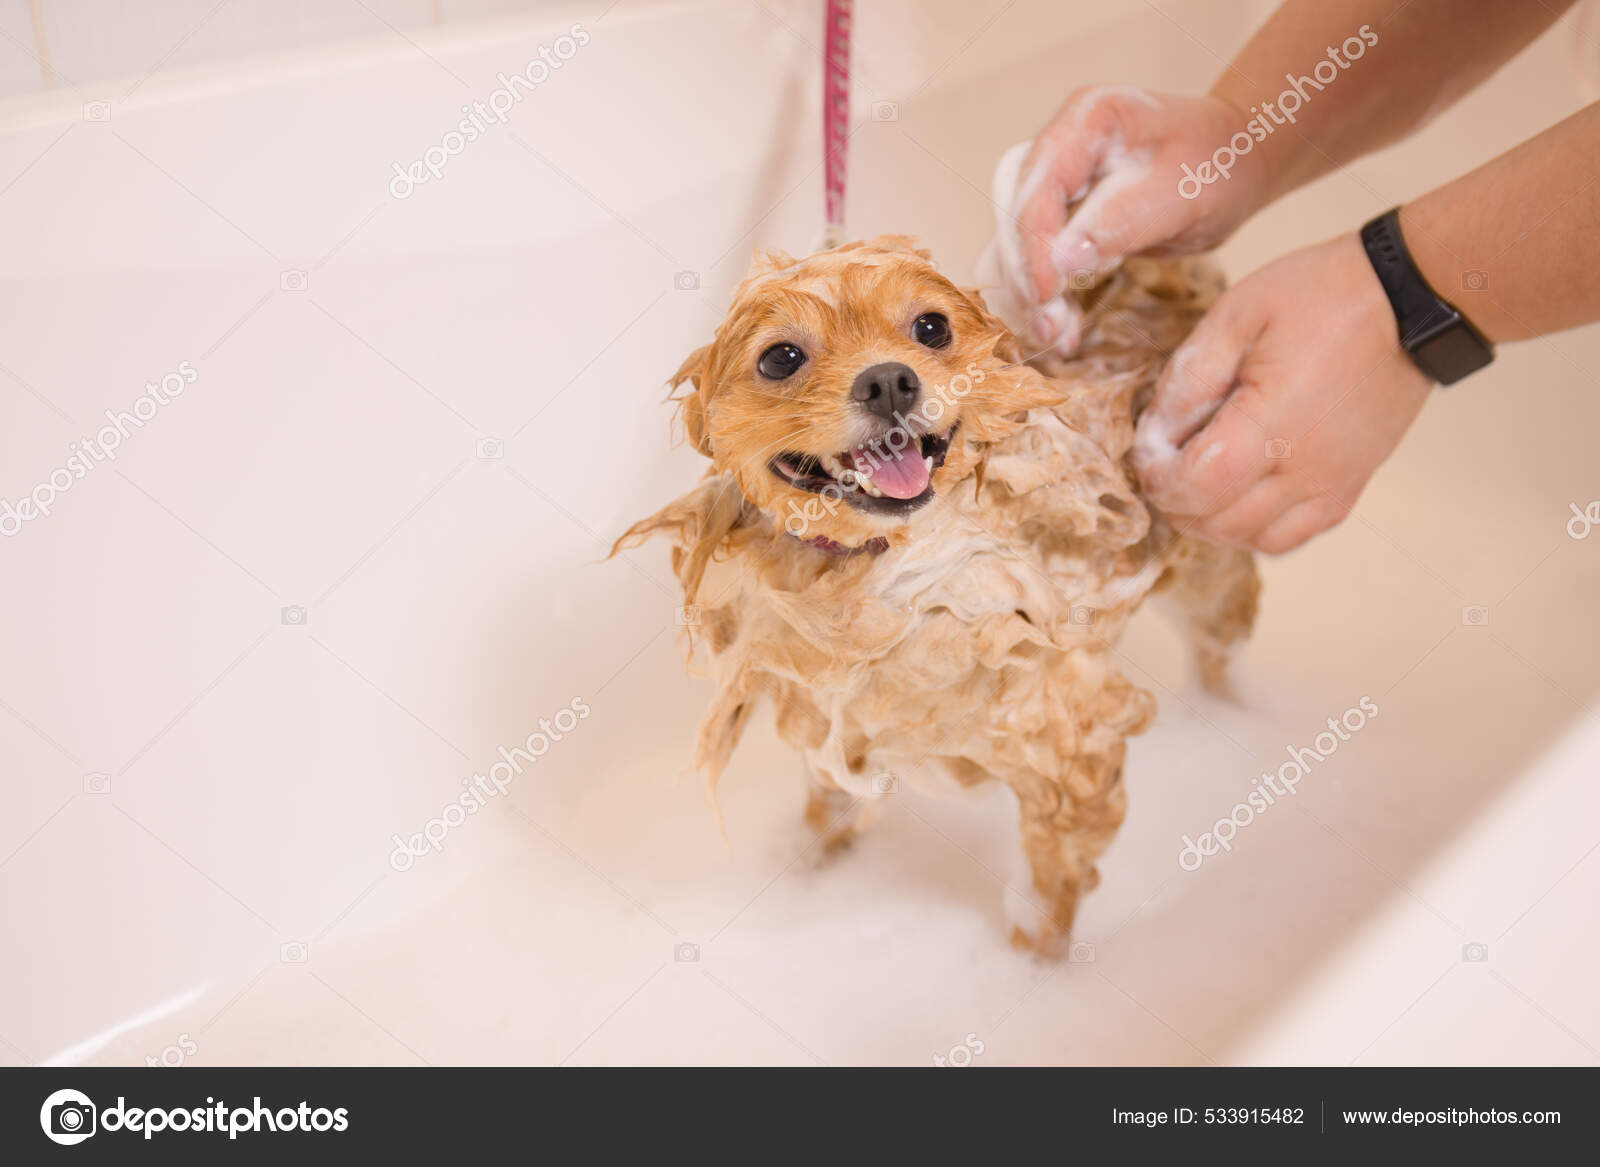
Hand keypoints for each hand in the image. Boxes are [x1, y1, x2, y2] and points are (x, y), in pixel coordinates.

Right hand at [1011, 88, 1268, 352]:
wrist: (1234, 161)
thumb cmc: (1217, 165)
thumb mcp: (1179, 194)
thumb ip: (1120, 222)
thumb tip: (1060, 261)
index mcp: (1085, 120)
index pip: (1038, 188)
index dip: (1034, 246)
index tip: (1047, 296)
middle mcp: (1059, 145)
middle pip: (1016, 214)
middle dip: (1027, 275)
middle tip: (1050, 327)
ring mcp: (1055, 178)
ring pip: (1018, 240)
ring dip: (1029, 291)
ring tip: (1056, 334)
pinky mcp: (1060, 211)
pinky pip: (1038, 255)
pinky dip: (1046, 294)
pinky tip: (1063, 327)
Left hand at [1131, 233, 1432, 553]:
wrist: (1410, 299)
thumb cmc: (1321, 297)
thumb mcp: (1237, 314)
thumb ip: (1189, 377)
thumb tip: (1156, 432)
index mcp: (1274, 419)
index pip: (1198, 485)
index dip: (1159, 480)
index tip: (1147, 454)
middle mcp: (1307, 466)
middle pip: (1219, 523)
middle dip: (1177, 503)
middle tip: (1164, 467)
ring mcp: (1333, 483)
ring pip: (1253, 539)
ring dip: (1212, 523)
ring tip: (1198, 483)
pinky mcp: (1350, 487)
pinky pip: (1292, 536)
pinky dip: (1255, 529)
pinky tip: (1240, 495)